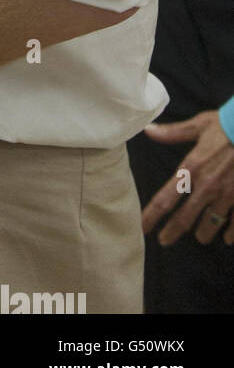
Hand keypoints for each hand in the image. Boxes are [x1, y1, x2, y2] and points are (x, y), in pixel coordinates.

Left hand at [141, 110, 233, 246]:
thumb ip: (173, 133)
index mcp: (191, 169)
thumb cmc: (228, 125)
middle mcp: (207, 187)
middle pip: (185, 218)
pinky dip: (231, 232)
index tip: (143, 227)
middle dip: (173, 231)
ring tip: (200, 237)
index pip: (165, 198)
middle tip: (164, 241)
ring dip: (203, 233)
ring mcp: (227, 196)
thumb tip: (148, 130)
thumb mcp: (199, 126)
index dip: (152, 215)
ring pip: (210, 224)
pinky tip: (228, 237)